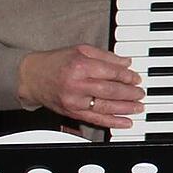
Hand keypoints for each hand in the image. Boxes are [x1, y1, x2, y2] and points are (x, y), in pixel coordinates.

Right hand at [16, 44, 143, 129]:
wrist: (32, 77)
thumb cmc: (57, 61)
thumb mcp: (81, 50)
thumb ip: (106, 56)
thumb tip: (127, 63)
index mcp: (81, 65)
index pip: (111, 72)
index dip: (127, 76)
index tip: (136, 78)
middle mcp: (77, 84)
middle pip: (110, 90)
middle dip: (129, 93)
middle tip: (140, 93)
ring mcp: (74, 100)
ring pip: (105, 106)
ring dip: (125, 108)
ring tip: (138, 107)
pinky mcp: (72, 112)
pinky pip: (96, 119)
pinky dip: (112, 122)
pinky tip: (125, 122)